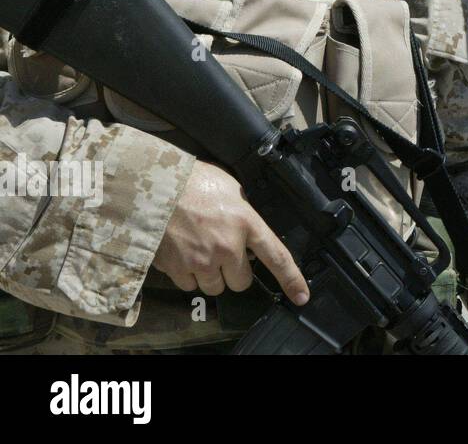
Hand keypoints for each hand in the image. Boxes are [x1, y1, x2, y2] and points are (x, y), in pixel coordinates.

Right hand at [153, 160, 308, 304]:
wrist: (154, 186)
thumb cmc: (193, 181)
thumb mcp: (231, 189)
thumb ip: (244, 212)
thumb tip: (247, 228)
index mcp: (246, 223)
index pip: (277, 257)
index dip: (291, 280)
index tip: (301, 297)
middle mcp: (227, 247)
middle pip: (242, 282)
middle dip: (235, 271)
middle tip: (223, 252)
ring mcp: (201, 260)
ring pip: (215, 287)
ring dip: (211, 275)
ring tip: (200, 250)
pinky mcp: (177, 269)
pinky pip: (190, 286)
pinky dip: (188, 275)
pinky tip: (184, 254)